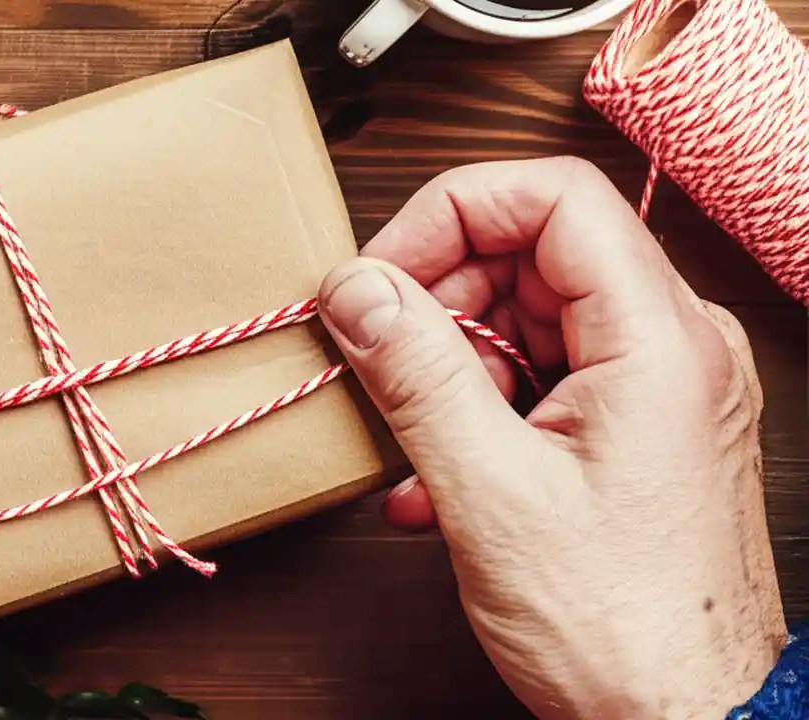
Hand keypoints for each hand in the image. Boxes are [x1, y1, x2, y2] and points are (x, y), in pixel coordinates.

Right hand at [318, 157, 785, 717]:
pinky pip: (545, 376)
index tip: (381, 274)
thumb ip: (417, 375)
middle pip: (535, 253)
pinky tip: (434, 478)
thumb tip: (358, 291)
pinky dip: (480, 407)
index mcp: (660, 340)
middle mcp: (674, 347)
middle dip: (440, 299)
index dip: (451, 215)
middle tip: (377, 357)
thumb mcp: (490, 493)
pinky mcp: (635, 428)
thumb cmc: (621, 628)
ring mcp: (657, 388)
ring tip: (406, 436)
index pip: (554, 197)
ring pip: (532, 316)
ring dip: (452, 365)